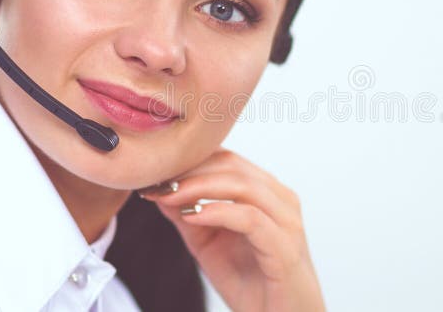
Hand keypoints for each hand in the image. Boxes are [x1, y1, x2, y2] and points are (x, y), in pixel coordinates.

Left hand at [138, 148, 325, 311]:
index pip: (226, 159)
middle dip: (190, 171)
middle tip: (157, 182)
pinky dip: (218, 212)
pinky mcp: (285, 248)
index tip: (155, 174)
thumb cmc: (251, 283)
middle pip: (233, 165)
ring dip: (200, 186)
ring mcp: (287, 222)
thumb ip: (188, 216)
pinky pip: (250, 218)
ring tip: (169, 195)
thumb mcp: (208, 245)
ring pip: (243, 185)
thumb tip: (161, 191)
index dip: (190, 160)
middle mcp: (281, 200)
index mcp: (267, 193)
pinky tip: (193, 216)